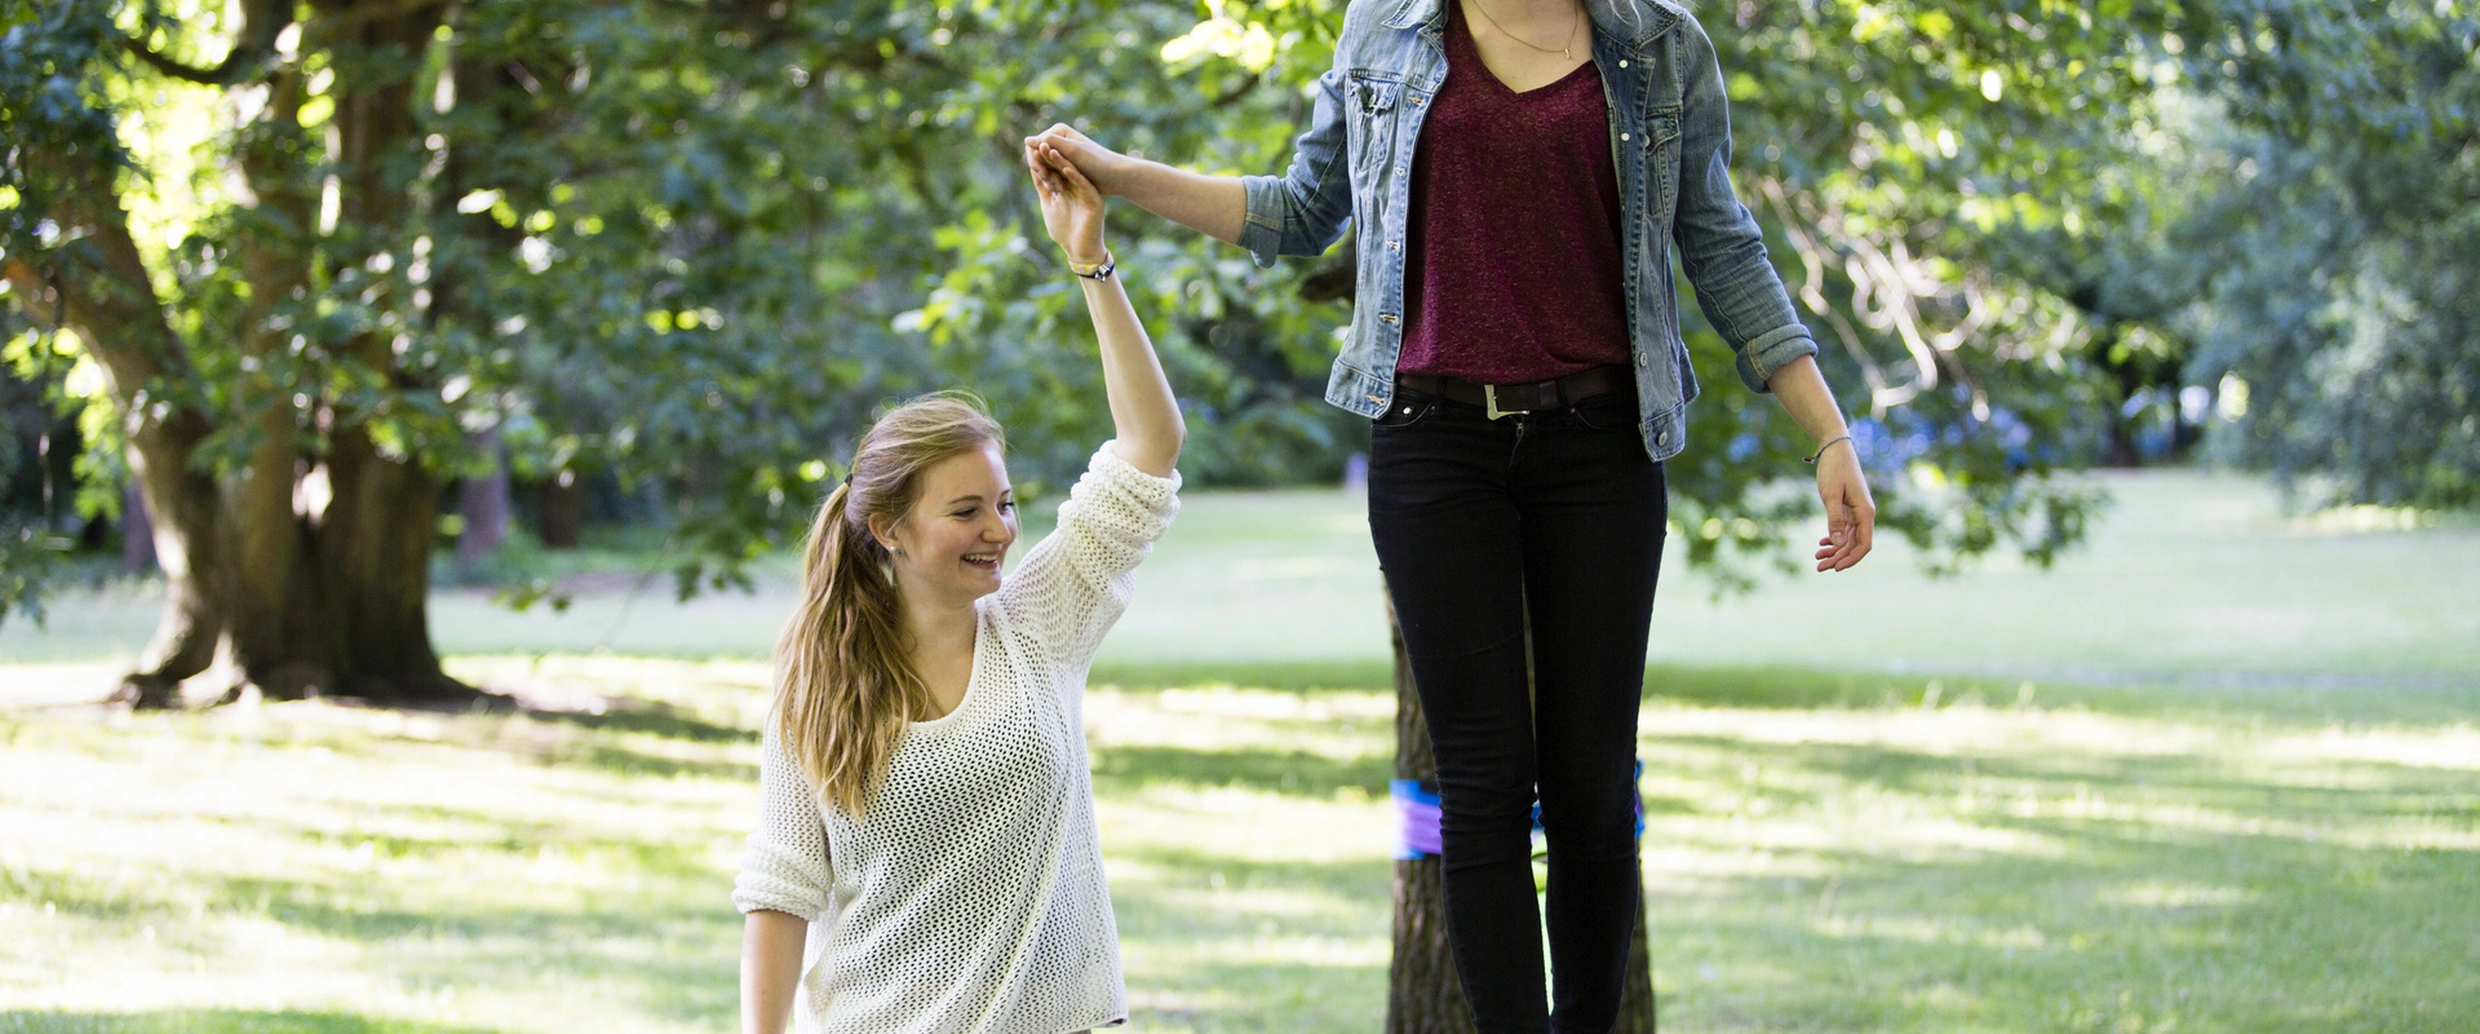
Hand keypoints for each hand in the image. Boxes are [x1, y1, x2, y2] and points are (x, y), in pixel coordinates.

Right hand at [1025, 124, 1130, 196]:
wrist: (1114, 175)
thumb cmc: (1096, 161)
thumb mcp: (1073, 151)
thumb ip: (1051, 143)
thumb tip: (1027, 140)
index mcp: (1058, 131)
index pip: (1034, 145)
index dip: (1036, 161)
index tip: (1045, 174)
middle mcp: (1058, 140)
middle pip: (1037, 156)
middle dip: (1042, 171)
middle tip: (1054, 185)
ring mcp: (1061, 153)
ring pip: (1043, 166)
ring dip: (1048, 178)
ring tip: (1060, 189)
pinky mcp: (1065, 165)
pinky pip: (1051, 173)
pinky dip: (1053, 181)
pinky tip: (1062, 190)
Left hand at [1026, 140, 1107, 265]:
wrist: (1080, 250)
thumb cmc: (1064, 231)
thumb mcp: (1049, 204)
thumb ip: (1043, 187)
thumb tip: (1032, 168)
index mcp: (1067, 187)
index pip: (1053, 169)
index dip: (1041, 160)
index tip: (1028, 148)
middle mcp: (1078, 186)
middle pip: (1061, 168)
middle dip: (1049, 156)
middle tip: (1038, 143)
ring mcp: (1087, 192)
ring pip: (1073, 173)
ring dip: (1061, 161)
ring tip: (1050, 149)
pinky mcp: (1095, 200)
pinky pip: (1084, 185)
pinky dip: (1075, 176)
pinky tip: (1065, 167)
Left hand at [1812, 441, 1874, 571]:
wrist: (1834, 448)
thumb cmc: (1834, 469)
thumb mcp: (1831, 494)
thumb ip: (1834, 519)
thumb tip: (1837, 544)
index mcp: (1865, 512)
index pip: (1864, 544)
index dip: (1852, 559)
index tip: (1836, 568)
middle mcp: (1864, 514)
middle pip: (1854, 545)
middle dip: (1838, 558)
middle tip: (1818, 567)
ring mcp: (1856, 512)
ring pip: (1848, 539)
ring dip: (1834, 550)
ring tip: (1817, 559)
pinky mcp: (1848, 508)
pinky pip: (1844, 529)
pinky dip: (1834, 538)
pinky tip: (1822, 544)